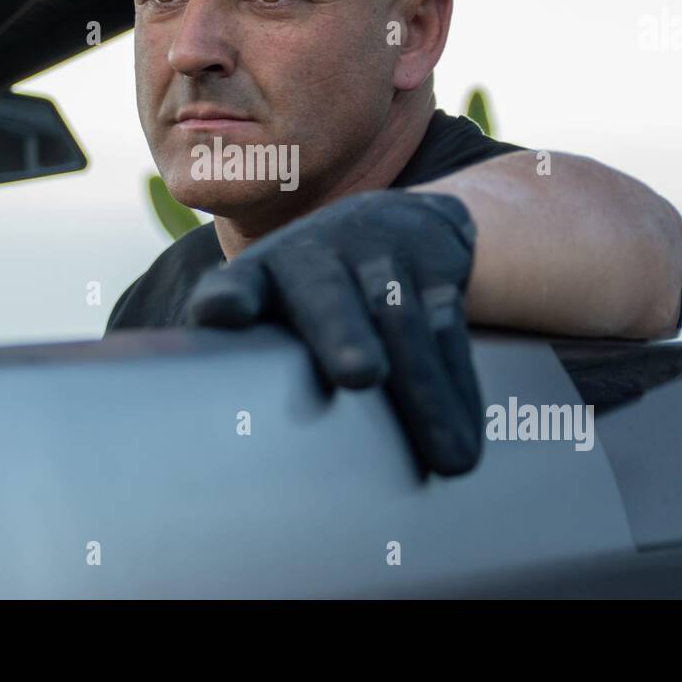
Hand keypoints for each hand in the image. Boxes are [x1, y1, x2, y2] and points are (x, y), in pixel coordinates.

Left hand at [186, 190, 483, 476]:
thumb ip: (241, 357)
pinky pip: (451, 331)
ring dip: (426, 392)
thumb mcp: (273, 304)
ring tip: (447, 459)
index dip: (228, 298)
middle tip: (360, 375)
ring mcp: (380, 254)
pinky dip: (462, 390)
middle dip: (343, 332)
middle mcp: (318, 255)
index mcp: (265, 273)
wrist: (398, 223)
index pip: (237, 284)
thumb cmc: (316, 293)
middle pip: (326, 296)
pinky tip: (470, 439)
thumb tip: (211, 448)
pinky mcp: (435, 264)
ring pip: (404, 323)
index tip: (224, 315)